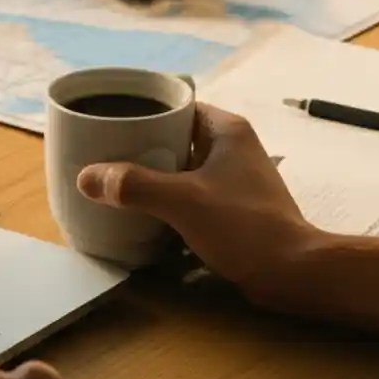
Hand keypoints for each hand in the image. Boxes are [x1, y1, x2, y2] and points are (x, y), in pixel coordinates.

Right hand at [77, 104, 321, 301]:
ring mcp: (236, 179)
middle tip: (105, 156)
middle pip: (177, 137)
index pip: (177, 106)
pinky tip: (145, 214)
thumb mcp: (183, 202)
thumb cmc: (243, 226)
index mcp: (226, 130)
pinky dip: (170, 200)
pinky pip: (193, 194)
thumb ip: (135, 186)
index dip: (144, 112)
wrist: (292, 272)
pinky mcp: (235, 207)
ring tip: (117, 184)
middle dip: (143, 148)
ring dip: (155, 177)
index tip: (110, 123)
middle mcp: (233, 147)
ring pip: (184, 168)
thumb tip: (86, 177)